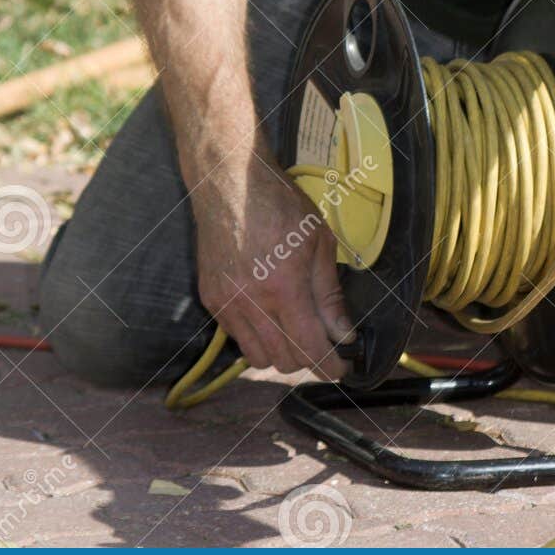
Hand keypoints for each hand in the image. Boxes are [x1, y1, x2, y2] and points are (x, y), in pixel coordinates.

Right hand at [190, 149, 351, 380]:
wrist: (230, 185)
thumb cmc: (280, 204)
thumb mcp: (319, 242)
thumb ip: (330, 294)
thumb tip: (343, 334)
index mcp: (284, 287)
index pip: (309, 349)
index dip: (329, 366)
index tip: (341, 369)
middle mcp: (252, 302)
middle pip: (283, 360)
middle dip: (307, 359)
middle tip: (322, 343)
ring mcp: (226, 303)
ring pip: (257, 357)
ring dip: (280, 352)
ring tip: (295, 330)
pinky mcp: (211, 299)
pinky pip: (236, 337)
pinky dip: (256, 336)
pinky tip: (268, 313)